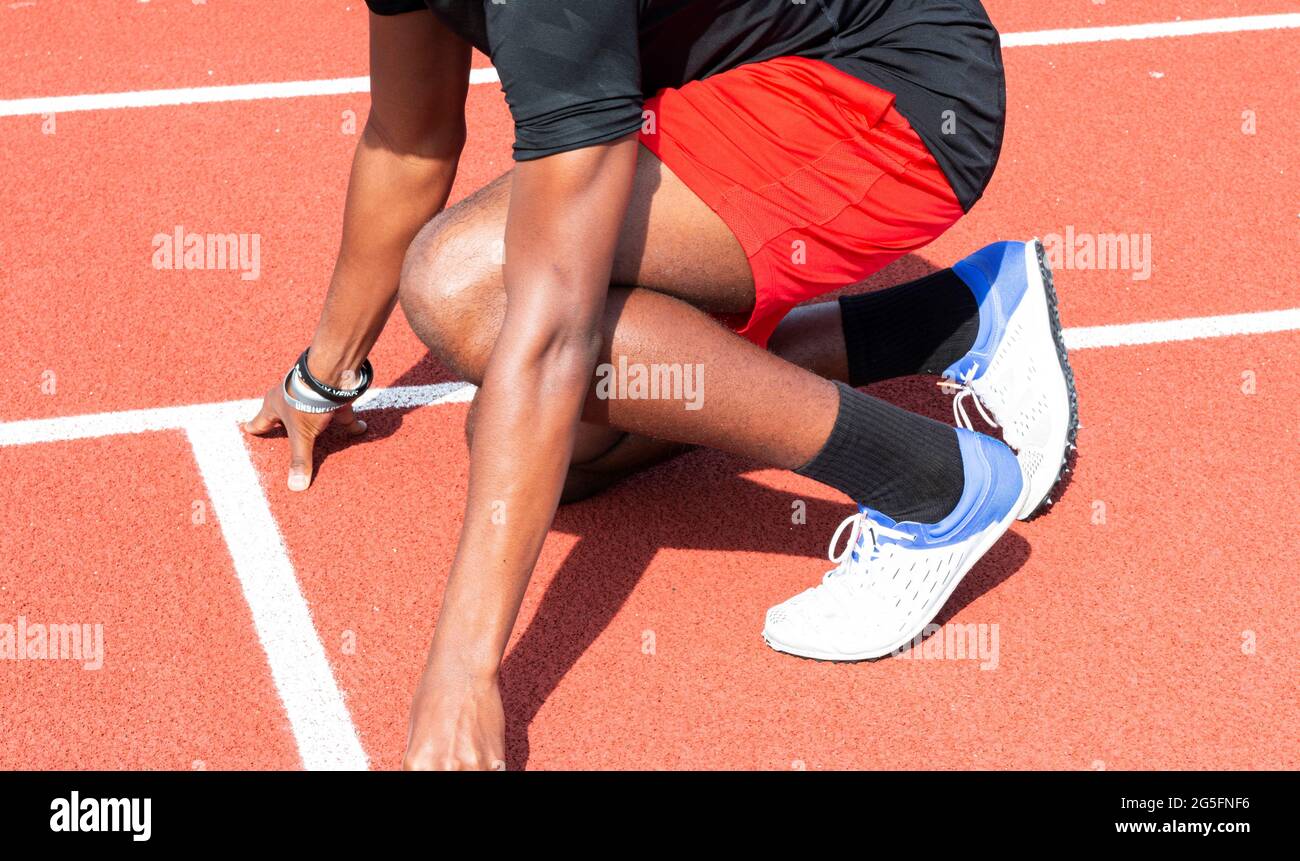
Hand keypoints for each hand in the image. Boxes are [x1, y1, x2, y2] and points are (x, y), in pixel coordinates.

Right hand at [243, 380, 366, 490]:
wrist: (331, 374)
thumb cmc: (307, 400)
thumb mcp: (301, 435)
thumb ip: (300, 460)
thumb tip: (296, 486)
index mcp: (275, 405)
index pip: (260, 421)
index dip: (255, 429)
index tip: (249, 431)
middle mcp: (291, 398)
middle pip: (284, 414)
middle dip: (285, 424)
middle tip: (281, 432)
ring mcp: (312, 396)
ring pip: (312, 411)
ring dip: (318, 422)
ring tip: (320, 434)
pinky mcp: (333, 397)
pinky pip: (342, 412)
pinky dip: (351, 422)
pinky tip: (361, 429)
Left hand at [402, 659, 505, 770]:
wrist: (464, 671)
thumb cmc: (435, 693)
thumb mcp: (416, 733)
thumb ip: (424, 761)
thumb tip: (430, 769)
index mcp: (416, 764)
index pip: (422, 782)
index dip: (432, 770)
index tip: (438, 765)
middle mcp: (442, 769)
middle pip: (448, 780)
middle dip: (452, 768)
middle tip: (454, 754)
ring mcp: (470, 767)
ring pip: (473, 777)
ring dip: (471, 768)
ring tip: (469, 751)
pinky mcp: (494, 760)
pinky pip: (492, 774)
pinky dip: (488, 768)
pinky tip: (483, 754)